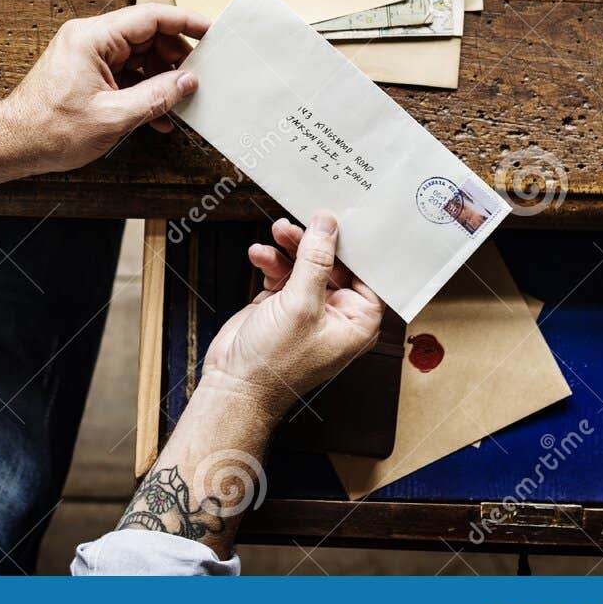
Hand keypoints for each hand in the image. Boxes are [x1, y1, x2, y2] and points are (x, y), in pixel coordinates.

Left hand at [0, 4, 209, 175]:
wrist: (11, 145)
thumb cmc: (49, 130)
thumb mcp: (113, 116)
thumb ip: (156, 96)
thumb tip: (187, 82)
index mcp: (92, 37)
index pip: (149, 17)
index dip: (184, 22)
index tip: (210, 31)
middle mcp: (89, 39)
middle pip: (146, 36)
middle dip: (175, 58)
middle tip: (198, 78)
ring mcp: (86, 55)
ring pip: (137, 56)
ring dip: (160, 79)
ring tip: (179, 103)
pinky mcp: (85, 73)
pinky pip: (124, 73)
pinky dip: (142, 90)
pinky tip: (157, 115)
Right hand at [201, 213, 384, 420]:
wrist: (234, 386)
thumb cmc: (276, 363)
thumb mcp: (301, 304)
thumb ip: (316, 260)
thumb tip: (327, 225)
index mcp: (356, 322)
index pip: (368, 274)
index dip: (358, 247)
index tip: (347, 218)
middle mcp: (336, 314)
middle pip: (333, 264)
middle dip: (315, 242)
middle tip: (303, 219)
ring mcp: (307, 309)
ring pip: (305, 265)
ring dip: (290, 247)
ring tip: (277, 231)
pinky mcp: (281, 306)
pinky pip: (282, 273)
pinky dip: (271, 261)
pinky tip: (259, 254)